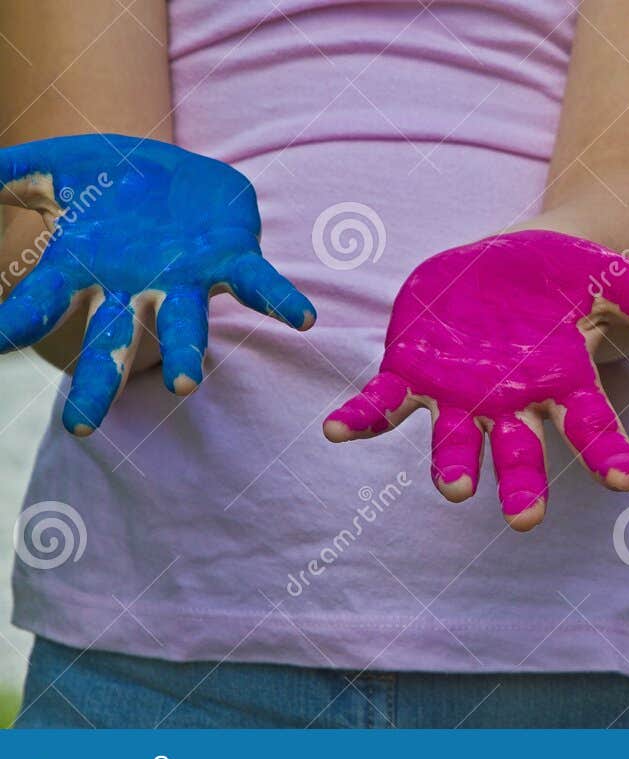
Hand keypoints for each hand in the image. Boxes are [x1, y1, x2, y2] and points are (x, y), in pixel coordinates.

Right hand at [0, 134, 315, 433]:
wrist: (177, 170)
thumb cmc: (110, 180)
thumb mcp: (53, 170)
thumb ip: (8, 175)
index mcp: (84, 267)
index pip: (38, 303)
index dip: (12, 325)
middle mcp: (134, 286)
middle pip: (110, 341)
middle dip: (98, 381)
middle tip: (81, 426)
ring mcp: (184, 279)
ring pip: (184, 325)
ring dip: (185, 353)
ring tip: (185, 384)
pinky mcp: (230, 260)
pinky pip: (260, 284)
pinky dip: (283, 302)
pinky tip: (306, 319)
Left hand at [323, 230, 628, 530]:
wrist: (510, 269)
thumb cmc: (567, 279)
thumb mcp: (613, 277)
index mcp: (561, 382)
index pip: (590, 424)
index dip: (607, 451)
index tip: (628, 480)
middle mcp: (511, 402)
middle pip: (520, 452)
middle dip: (521, 485)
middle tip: (525, 520)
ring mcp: (459, 394)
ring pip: (453, 440)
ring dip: (450, 464)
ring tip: (452, 488)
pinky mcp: (412, 373)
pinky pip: (384, 403)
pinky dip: (360, 419)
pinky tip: (337, 431)